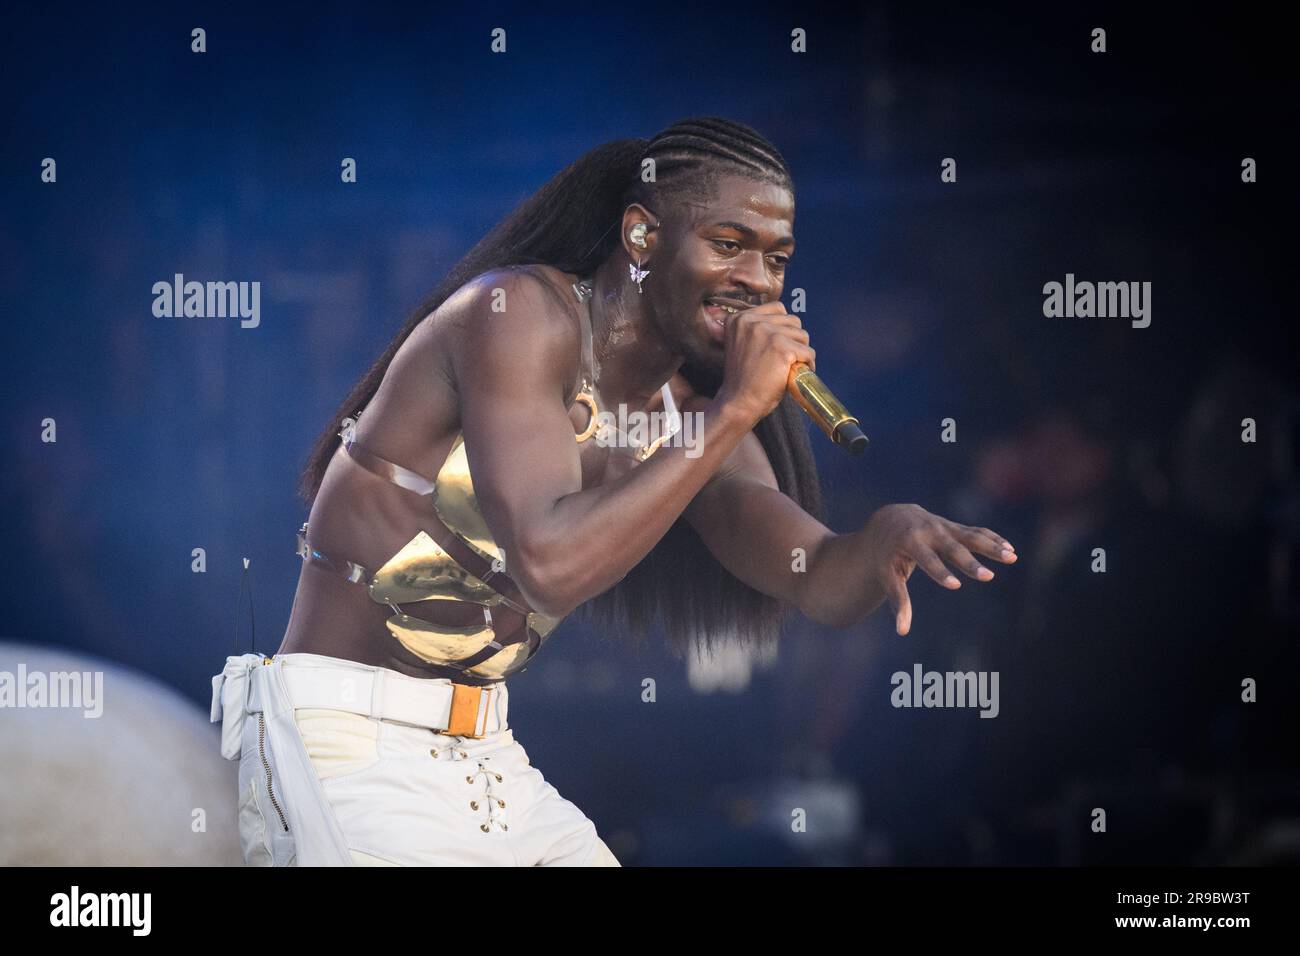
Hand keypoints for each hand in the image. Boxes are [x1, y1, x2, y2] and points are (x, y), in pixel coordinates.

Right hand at [712, 298, 815, 423]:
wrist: (739, 403)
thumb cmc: (743, 380)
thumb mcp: (742, 345)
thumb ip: (756, 330)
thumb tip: (787, 324)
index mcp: (739, 318)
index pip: (777, 308)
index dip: (784, 327)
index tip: (780, 345)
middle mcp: (751, 321)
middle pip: (793, 320)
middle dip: (794, 339)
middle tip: (787, 359)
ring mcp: (767, 333)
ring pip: (802, 335)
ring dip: (801, 352)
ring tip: (792, 367)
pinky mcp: (781, 348)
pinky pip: (807, 352)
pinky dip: (808, 364)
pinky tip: (797, 374)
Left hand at [860, 503, 1016, 635]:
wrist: (891, 520)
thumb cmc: (888, 554)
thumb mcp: (888, 575)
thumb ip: (899, 600)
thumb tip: (902, 631)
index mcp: (908, 542)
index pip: (926, 560)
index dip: (940, 573)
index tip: (955, 585)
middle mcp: (928, 531)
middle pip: (952, 548)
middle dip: (969, 563)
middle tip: (987, 577)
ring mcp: (944, 526)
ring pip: (970, 536)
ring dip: (992, 546)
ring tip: (1012, 558)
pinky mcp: (955, 527)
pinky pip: (977, 532)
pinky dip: (994, 539)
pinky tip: (1011, 549)